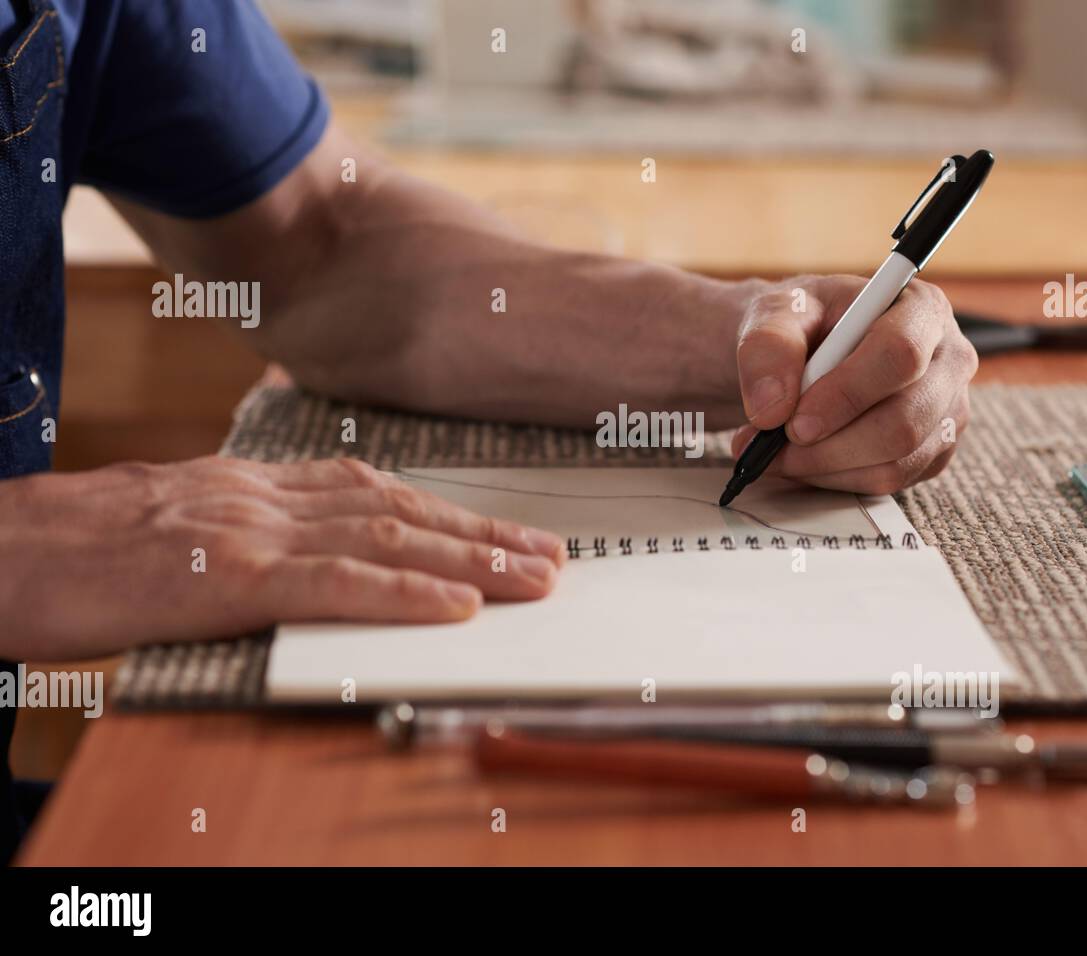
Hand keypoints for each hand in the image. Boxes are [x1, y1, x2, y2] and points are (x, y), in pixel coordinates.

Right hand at [0, 457, 564, 660]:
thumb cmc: (78, 547)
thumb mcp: (180, 522)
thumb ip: (250, 528)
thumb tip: (316, 551)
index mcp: (256, 484)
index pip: (376, 491)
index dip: (449, 513)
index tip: (505, 532)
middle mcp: (266, 494)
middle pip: (401, 509)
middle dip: (484, 535)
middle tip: (552, 556)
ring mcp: (249, 529)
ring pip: (385, 537)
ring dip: (470, 559)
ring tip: (535, 579)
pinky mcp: (226, 575)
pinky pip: (332, 581)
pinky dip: (402, 590)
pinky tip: (455, 604)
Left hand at [731, 275, 976, 494]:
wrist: (802, 351)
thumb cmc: (800, 323)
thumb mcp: (773, 313)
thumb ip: (768, 347)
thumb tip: (773, 410)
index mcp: (920, 308)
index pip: (900, 354)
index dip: (846, 394)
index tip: (794, 421)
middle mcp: (949, 360)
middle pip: (903, 422)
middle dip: (830, 445)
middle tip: (775, 444)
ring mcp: (947, 410)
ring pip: (896, 461)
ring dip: (826, 466)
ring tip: (778, 451)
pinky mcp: (933, 451)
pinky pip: (890, 482)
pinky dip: (837, 479)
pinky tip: (806, 459)